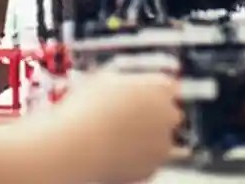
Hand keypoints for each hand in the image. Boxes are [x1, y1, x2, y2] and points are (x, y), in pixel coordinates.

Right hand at [60, 71, 182, 183]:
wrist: (74, 147)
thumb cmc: (84, 111)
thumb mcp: (105, 78)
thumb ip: (127, 79)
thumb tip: (127, 82)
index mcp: (160, 88)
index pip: (171, 88)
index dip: (154, 93)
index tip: (144, 98)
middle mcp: (168, 114)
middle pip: (169, 114)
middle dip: (153, 117)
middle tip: (128, 120)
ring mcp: (163, 142)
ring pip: (160, 139)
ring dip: (146, 139)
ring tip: (117, 139)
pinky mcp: (153, 167)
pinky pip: (149, 161)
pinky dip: (137, 159)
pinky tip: (116, 153)